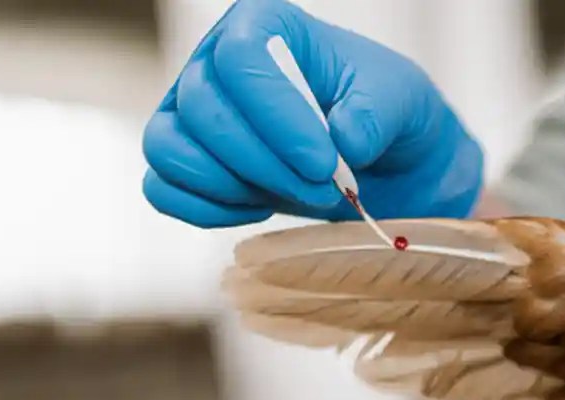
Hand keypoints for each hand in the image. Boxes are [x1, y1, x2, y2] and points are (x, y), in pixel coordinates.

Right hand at [142, 0, 483, 227]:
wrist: (382, 158)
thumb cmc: (385, 112)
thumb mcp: (400, 100)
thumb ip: (376, 112)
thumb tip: (345, 139)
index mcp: (265, 24)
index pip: (239, 58)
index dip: (276, 116)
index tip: (323, 162)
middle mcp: (215, 60)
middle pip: (201, 109)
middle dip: (266, 165)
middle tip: (325, 187)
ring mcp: (191, 111)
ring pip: (170, 149)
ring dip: (235, 188)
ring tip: (297, 194)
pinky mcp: (187, 160)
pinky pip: (164, 189)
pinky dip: (209, 210)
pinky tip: (261, 206)